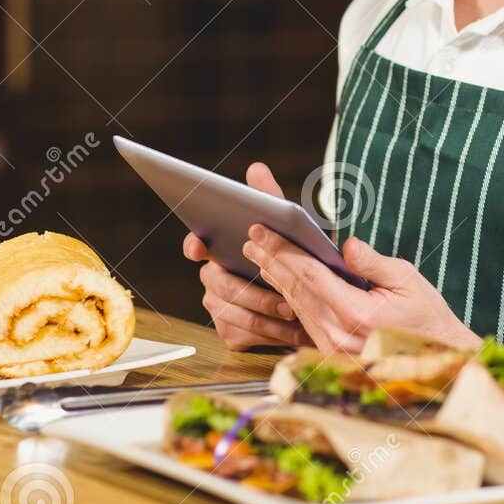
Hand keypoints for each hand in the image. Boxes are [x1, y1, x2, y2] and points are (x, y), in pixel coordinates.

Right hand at [183, 162, 311, 348]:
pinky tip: (294, 332)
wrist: (309, 299)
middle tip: (282, 295)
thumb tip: (256, 168)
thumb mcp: (285, 226)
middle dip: (254, 291)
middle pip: (220, 285)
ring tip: (295, 313)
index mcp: (219, 251)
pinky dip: (272, 334)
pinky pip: (245, 335)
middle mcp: (213, 279)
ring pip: (236, 312)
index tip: (201, 245)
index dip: (194, 244)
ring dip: (268, 315)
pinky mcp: (229, 333)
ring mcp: (218, 307)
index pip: (196, 244)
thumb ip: (269, 198)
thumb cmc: (291, 257)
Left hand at [239, 161, 478, 353]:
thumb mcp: (407, 279)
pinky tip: (279, 279)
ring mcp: (332, 348)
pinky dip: (289, 296)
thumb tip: (347, 245)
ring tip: (258, 252)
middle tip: (252, 236)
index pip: (310, 276)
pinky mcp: (330, 353)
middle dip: (271, 259)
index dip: (283, 250)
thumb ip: (373, 262)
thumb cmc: (426, 316)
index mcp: (357, 315)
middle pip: (295, 290)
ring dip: (275, 277)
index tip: (263, 230)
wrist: (437, 357)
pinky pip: (304, 319)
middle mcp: (338, 335)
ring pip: (295, 305)